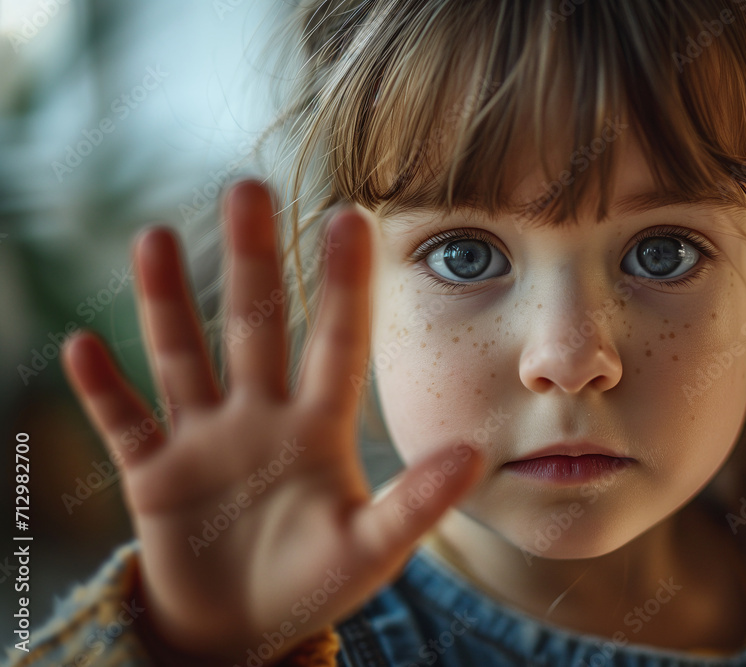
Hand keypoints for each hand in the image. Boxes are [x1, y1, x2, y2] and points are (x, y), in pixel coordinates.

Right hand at [60, 180, 482, 664]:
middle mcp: (261, 418)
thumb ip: (416, 504)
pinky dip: (102, 391)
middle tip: (248, 188)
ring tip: (154, 236)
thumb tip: (474, 455)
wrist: (245, 627)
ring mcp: (205, 440)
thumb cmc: (316, 582)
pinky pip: (125, 424)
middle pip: (255, 326)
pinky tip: (82, 347)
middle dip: (251, 262)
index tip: (352, 217)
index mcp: (319, 430)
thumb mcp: (371, 549)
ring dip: (167, 303)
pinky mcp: (155, 475)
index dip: (345, 284)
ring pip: (185, 357)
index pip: (338, 343)